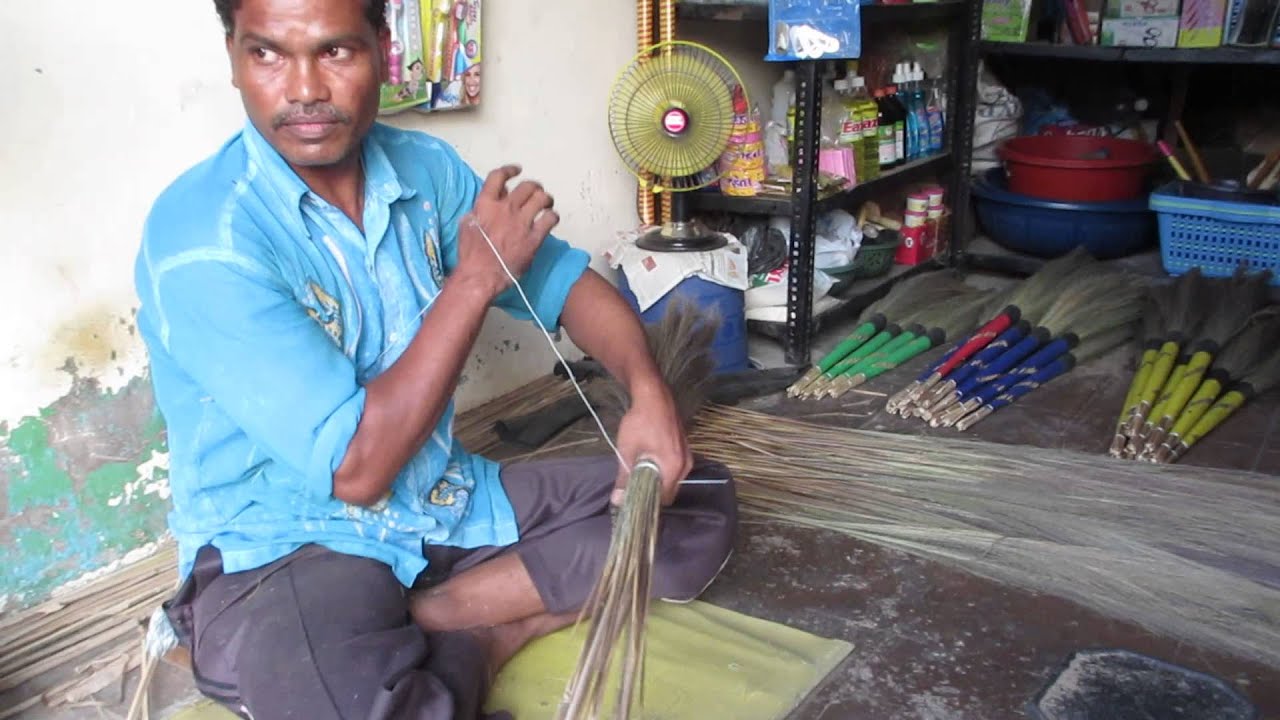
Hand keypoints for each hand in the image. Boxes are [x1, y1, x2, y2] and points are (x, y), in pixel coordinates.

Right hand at [455, 165, 559, 298]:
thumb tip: (491, 201)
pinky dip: (552, 216)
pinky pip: (550, 219)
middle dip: (533, 187)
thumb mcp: (467, 225)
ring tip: (547, 203)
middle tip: (536, 192)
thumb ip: (479, 209)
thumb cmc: (471, 254)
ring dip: (546, 198)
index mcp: (486, 204)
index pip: (499, 177)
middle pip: (526, 186)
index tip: (517, 170)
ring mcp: (521, 223)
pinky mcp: (534, 238)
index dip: (510, 170)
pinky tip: (551, 219)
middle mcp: (505, 208)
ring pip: (542, 198)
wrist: (480, 275)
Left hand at [612, 381, 692, 506]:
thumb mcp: (627, 451)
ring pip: (672, 479)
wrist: (654, 394)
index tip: (634, 501)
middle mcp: (685, 465)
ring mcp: (687, 455)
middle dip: (653, 492)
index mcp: (674, 468)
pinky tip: (648, 462)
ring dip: (657, 480)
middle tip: (633, 488)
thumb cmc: (640, 422)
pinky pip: (675, 468)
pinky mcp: (685, 448)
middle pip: (670, 490)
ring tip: (638, 474)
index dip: (649, 503)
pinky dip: (663, 470)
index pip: (664, 499)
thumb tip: (617, 501)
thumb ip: (624, 478)